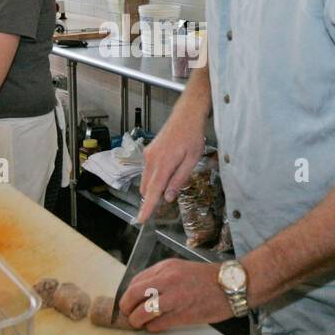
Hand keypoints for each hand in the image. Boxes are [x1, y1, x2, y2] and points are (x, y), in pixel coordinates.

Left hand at [121, 259, 232, 331]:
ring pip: (142, 312)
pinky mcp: (183, 315)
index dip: (127, 295)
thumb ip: (160, 278)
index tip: (127, 303)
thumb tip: (139, 293)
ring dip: (136, 320)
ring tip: (139, 323)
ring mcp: (175, 298)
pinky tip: (155, 326)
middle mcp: (167, 280)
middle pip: (133, 295)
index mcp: (165, 268)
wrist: (231, 285)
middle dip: (126, 308)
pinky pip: (157, 324)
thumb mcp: (179, 269)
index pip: (135, 282)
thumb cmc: (205, 278)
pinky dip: (151, 327)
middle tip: (127, 315)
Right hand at [136, 108, 205, 222]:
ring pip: (146, 179)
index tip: (141, 219)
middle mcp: (152, 160)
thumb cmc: (193, 137)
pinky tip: (169, 167)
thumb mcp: (191, 160)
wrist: (186, 115)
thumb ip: (179, 180)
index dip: (147, 207)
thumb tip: (168, 197)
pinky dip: (154, 175)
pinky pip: (148, 169)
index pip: (153, 191)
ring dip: (154, 185)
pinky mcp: (149, 150)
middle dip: (153, 197)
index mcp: (163, 164)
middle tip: (169, 197)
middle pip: (147, 187)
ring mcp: (148, 154)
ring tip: (172, 178)